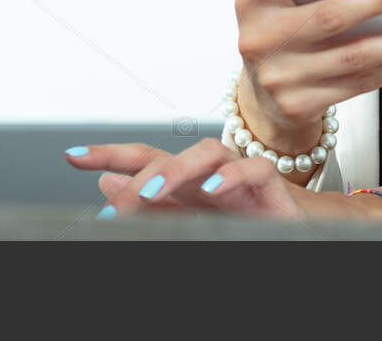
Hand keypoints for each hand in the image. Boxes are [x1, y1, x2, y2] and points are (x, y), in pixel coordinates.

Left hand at [64, 139, 325, 218]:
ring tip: (151, 191)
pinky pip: (256, 170)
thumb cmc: (250, 221)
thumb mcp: (193, 219)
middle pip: (171, 154)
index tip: (73, 156)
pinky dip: (233, 176)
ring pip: (208, 151)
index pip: (145, 161)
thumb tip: (107, 186)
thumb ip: (153, 208)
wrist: (308, 230)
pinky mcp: (274, 189)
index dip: (109, 155)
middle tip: (110, 195)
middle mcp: (212, 173)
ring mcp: (242, 176)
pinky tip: (211, 190)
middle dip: (138, 170)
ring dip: (177, 169)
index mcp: (189, 184)